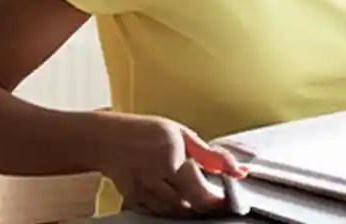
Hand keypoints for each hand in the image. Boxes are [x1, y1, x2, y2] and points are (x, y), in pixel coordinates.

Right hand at [94, 113, 247, 217]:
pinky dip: (169, 210)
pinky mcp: (133, 201)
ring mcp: (142, 194)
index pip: (201, 195)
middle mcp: (156, 181)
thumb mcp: (183, 135)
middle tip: (215, 199)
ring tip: (195, 195)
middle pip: (188, 208)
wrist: (107, 139)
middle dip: (204, 206)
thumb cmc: (147, 132)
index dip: (217, 202)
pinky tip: (175, 198)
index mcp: (172, 162)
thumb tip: (237, 170)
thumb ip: (210, 155)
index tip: (227, 199)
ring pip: (173, 213)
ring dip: (188, 208)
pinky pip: (156, 214)